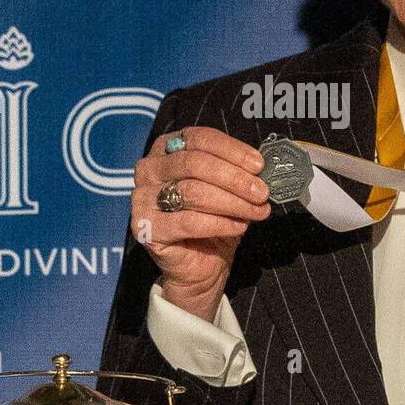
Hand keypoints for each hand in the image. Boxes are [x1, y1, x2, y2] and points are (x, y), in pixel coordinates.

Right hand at [132, 126, 270, 320]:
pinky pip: (189, 222)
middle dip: (235, 178)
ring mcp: (142, 198)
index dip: (232, 150)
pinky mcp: (145, 228)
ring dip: (233, 202)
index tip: (259, 165)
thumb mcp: (228, 190)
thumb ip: (238, 172)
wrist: (201, 266)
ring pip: (193, 191)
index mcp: (166, 149)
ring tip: (257, 211)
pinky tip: (239, 227)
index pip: (199, 138)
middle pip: (195, 163)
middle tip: (262, 192)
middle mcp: (149, 169)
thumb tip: (259, 167)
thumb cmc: (214, 221)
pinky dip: (220, 223)